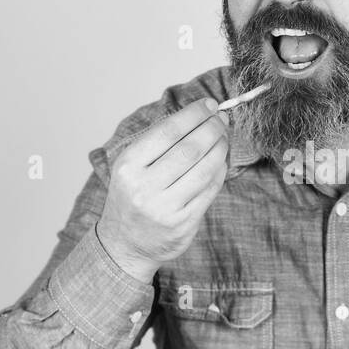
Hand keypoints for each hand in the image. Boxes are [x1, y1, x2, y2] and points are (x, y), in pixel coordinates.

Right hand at [98, 98, 229, 279]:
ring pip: (204, 169)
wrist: (125, 244)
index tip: (209, 104)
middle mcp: (144, 187)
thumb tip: (200, 114)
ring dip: (220, 148)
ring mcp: (165, 208)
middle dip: (212, 128)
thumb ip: (159, 142)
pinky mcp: (183, 223)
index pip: (168, 131)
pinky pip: (210, 190)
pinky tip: (221, 161)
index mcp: (129, 165)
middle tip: (221, 119)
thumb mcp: (132, 166)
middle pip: (190, 148)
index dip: (193, 114)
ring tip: (224, 137)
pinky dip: (220, 171)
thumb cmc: (132, 196)